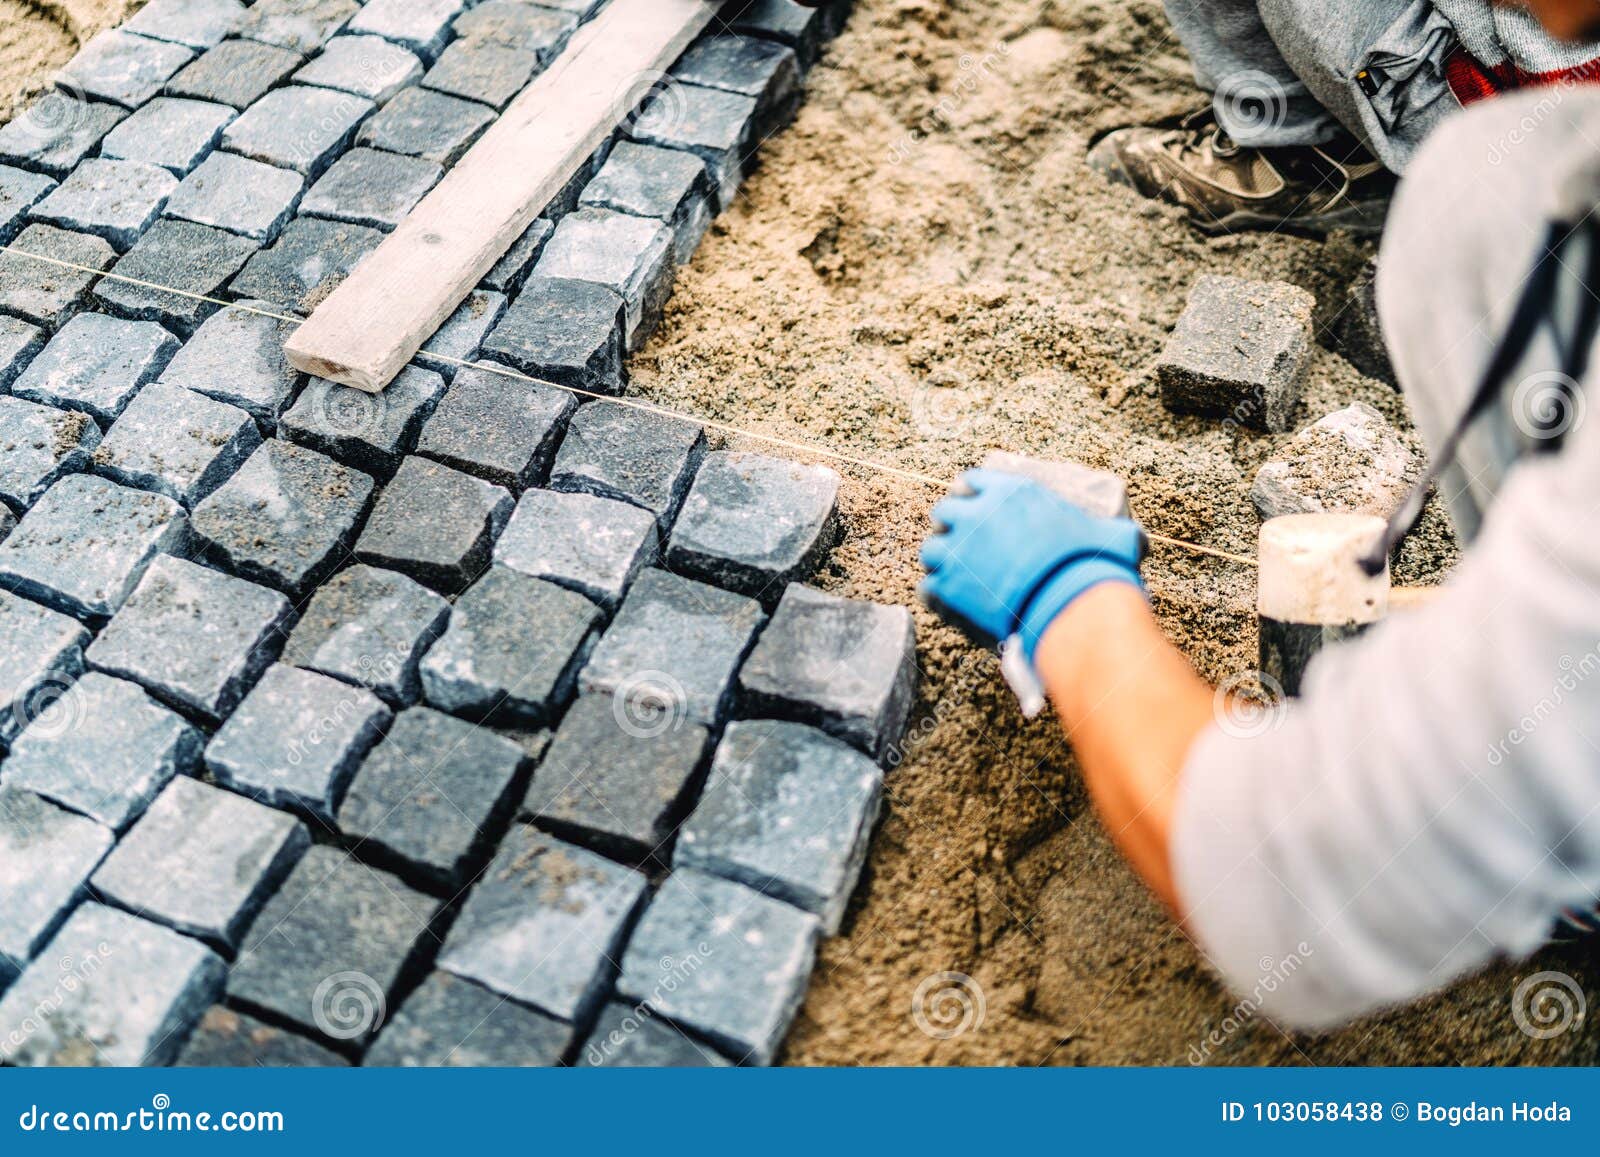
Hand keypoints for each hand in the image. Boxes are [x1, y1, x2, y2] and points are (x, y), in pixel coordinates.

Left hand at [919, 469, 1146, 658]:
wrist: (1070, 605)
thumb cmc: (1093, 567)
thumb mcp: (1110, 538)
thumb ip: (1115, 533)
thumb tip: (1135, 541)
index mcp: (1010, 493)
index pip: (975, 480)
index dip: (973, 495)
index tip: (976, 507)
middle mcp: (977, 515)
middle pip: (945, 511)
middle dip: (952, 525)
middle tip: (964, 543)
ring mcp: (957, 552)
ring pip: (931, 549)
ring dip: (941, 560)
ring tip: (956, 575)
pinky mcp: (948, 588)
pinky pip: (929, 588)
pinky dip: (939, 596)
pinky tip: (954, 604)